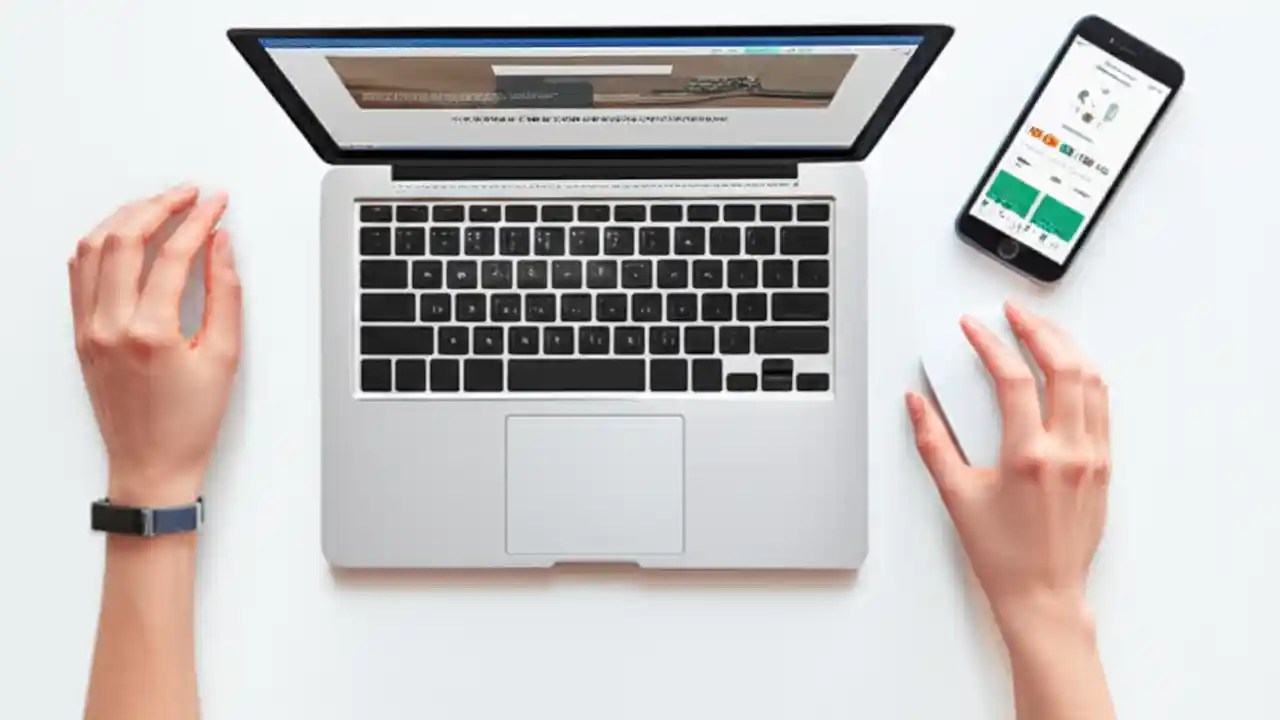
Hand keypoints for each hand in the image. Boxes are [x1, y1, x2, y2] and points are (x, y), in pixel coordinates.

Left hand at [68, 186, 240, 506]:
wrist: (151, 465)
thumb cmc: (189, 423)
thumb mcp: (224, 358)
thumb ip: (225, 295)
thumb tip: (221, 247)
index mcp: (150, 333)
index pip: (173, 255)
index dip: (198, 220)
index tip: (215, 204)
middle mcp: (110, 326)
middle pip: (125, 239)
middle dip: (160, 206)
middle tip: (188, 195)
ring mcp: (88, 329)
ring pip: (92, 248)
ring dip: (125, 217)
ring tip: (156, 206)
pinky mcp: (79, 334)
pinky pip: (78, 273)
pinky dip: (99, 243)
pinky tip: (122, 235)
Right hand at [906, 302, 1109, 634]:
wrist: (1043, 594)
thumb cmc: (1002, 554)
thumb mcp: (956, 495)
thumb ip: (932, 442)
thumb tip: (917, 404)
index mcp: (1029, 456)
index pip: (1014, 379)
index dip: (990, 344)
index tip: (974, 328)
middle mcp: (1068, 451)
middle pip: (1063, 366)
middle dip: (1038, 330)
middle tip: (1014, 314)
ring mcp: (1093, 457)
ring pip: (1092, 381)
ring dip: (1067, 347)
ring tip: (1044, 331)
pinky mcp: (1104, 466)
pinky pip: (1102, 406)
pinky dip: (1085, 377)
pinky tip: (1069, 369)